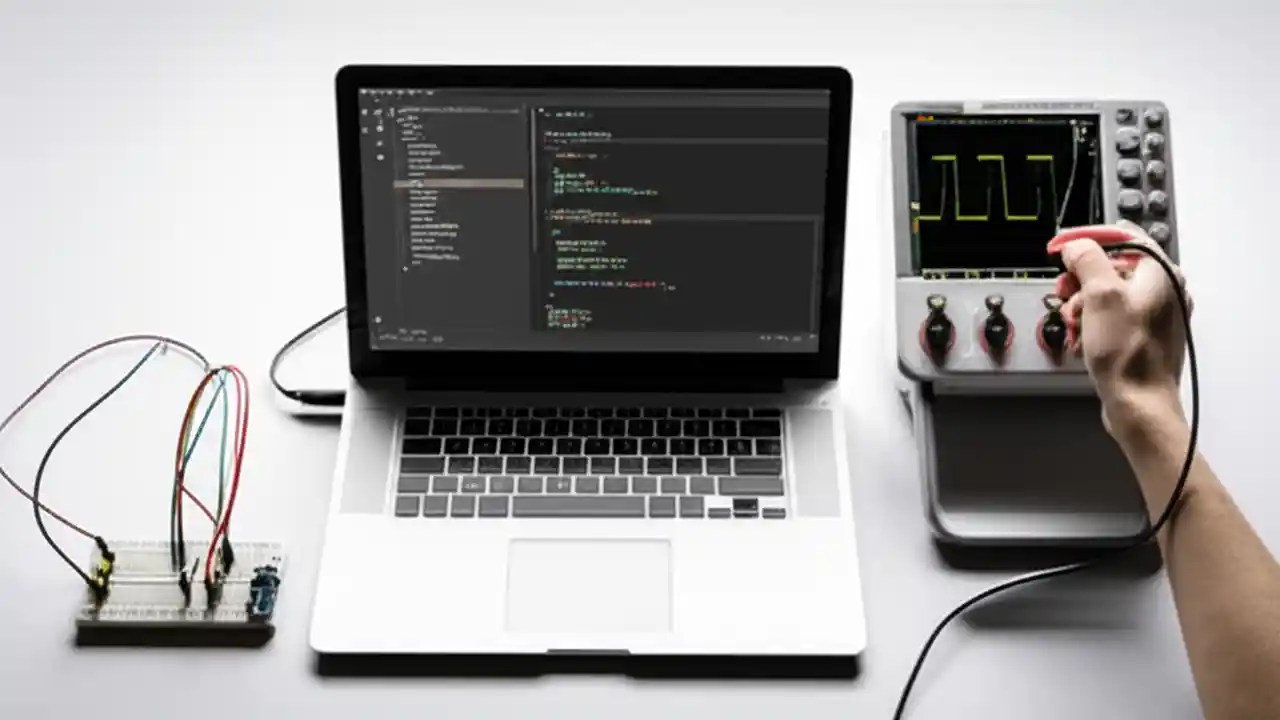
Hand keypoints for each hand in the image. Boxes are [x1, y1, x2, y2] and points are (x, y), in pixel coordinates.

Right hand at [1047, 221, 1190, 441]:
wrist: (1138, 404)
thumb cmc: (1126, 354)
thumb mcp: (1100, 295)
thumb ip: (1087, 260)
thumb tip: (1077, 246)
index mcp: (1161, 273)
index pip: (1123, 236)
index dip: (1087, 239)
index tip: (1061, 249)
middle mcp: (1165, 291)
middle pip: (1113, 266)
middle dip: (1081, 279)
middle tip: (1065, 293)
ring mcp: (1156, 315)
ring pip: (1109, 293)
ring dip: (1083, 303)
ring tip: (1073, 322)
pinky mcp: (1144, 337)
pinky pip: (1112, 317)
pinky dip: (1093, 322)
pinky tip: (1081, 338)